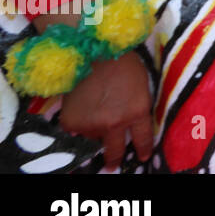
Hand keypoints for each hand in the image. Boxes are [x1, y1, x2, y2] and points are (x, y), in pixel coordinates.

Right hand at [58, 52, 154, 170]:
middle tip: (113, 166)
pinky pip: (75, 131)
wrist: (92, 49)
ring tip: (94, 115)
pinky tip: (81, 110)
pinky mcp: (71, 122)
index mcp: (137, 112)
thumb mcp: (141, 85)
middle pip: (115, 150)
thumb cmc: (122, 61)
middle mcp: (115, 123)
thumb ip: (138, 107)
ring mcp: (91, 124)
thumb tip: (134, 122)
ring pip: (93, 138)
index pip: (142, 139)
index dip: (143, 149)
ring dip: (94, 132)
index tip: (141, 157)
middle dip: (115, 159)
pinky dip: (78, 125)